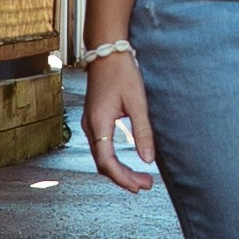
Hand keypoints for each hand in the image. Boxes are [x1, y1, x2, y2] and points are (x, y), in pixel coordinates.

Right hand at [80, 47, 156, 190]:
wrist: (107, 51)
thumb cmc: (122, 72)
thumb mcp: (137, 101)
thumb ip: (143, 131)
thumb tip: (148, 160)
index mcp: (98, 123)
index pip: (106, 162)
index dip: (122, 178)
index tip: (139, 187)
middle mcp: (90, 126)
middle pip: (102, 163)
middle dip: (123, 177)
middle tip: (146, 185)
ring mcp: (90, 123)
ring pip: (101, 157)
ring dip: (119, 170)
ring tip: (140, 178)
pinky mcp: (94, 119)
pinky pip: (101, 147)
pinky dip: (114, 159)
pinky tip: (128, 162)